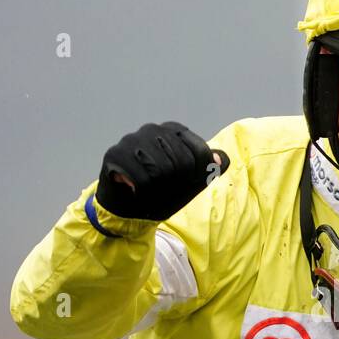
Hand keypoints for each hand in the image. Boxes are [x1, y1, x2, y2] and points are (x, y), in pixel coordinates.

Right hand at [95, 121, 226, 220]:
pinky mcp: (116, 154)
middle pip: (183, 163)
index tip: (183, 183)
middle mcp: (154, 129)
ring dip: (160, 191)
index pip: (201, 153)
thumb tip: (222, 158)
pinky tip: (136, 192)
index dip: (197, 177)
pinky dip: (144, 194)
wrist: (128, 209)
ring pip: (162, 170)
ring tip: (150, 191)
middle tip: (163, 190)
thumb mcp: (191, 183)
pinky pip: (142, 179)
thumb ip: (209, 169)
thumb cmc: (161, 192)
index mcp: (174, 130)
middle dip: (177, 185)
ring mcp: (133, 139)